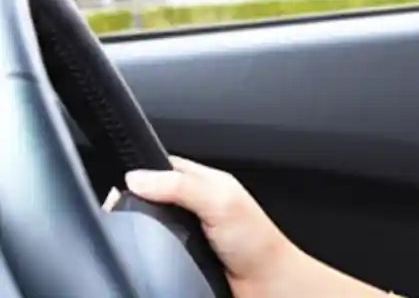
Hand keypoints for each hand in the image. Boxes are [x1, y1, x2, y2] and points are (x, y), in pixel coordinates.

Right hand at [117, 156, 387, 297]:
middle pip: (149, 196)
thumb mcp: (221, 201)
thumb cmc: (256, 242)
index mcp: (203, 181)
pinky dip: (145, 251)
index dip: (140, 171)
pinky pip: (150, 249)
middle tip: (124, 212)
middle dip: (135, 203)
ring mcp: (183, 231)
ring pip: (146, 224)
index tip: (120, 183)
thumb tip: (137, 178)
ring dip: (139, 229)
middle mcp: (191, 204)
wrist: (265, 285)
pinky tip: (145, 252)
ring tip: (136, 233)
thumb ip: (182, 186)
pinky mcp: (177, 256)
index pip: (161, 165)